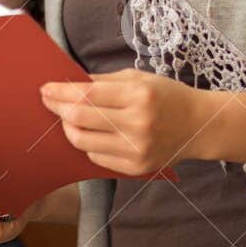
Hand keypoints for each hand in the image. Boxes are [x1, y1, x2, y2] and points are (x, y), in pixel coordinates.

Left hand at [39, 67, 213, 175]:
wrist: (200, 126)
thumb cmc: (167, 96)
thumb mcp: (137, 78)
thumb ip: (102, 81)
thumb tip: (67, 83)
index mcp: (138, 96)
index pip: (86, 95)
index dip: (60, 92)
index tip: (45, 88)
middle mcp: (138, 124)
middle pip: (80, 119)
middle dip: (57, 108)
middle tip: (48, 101)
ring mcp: (137, 149)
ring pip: (83, 142)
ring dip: (68, 128)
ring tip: (67, 118)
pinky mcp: (136, 168)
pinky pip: (96, 157)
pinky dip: (86, 144)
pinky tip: (88, 133)